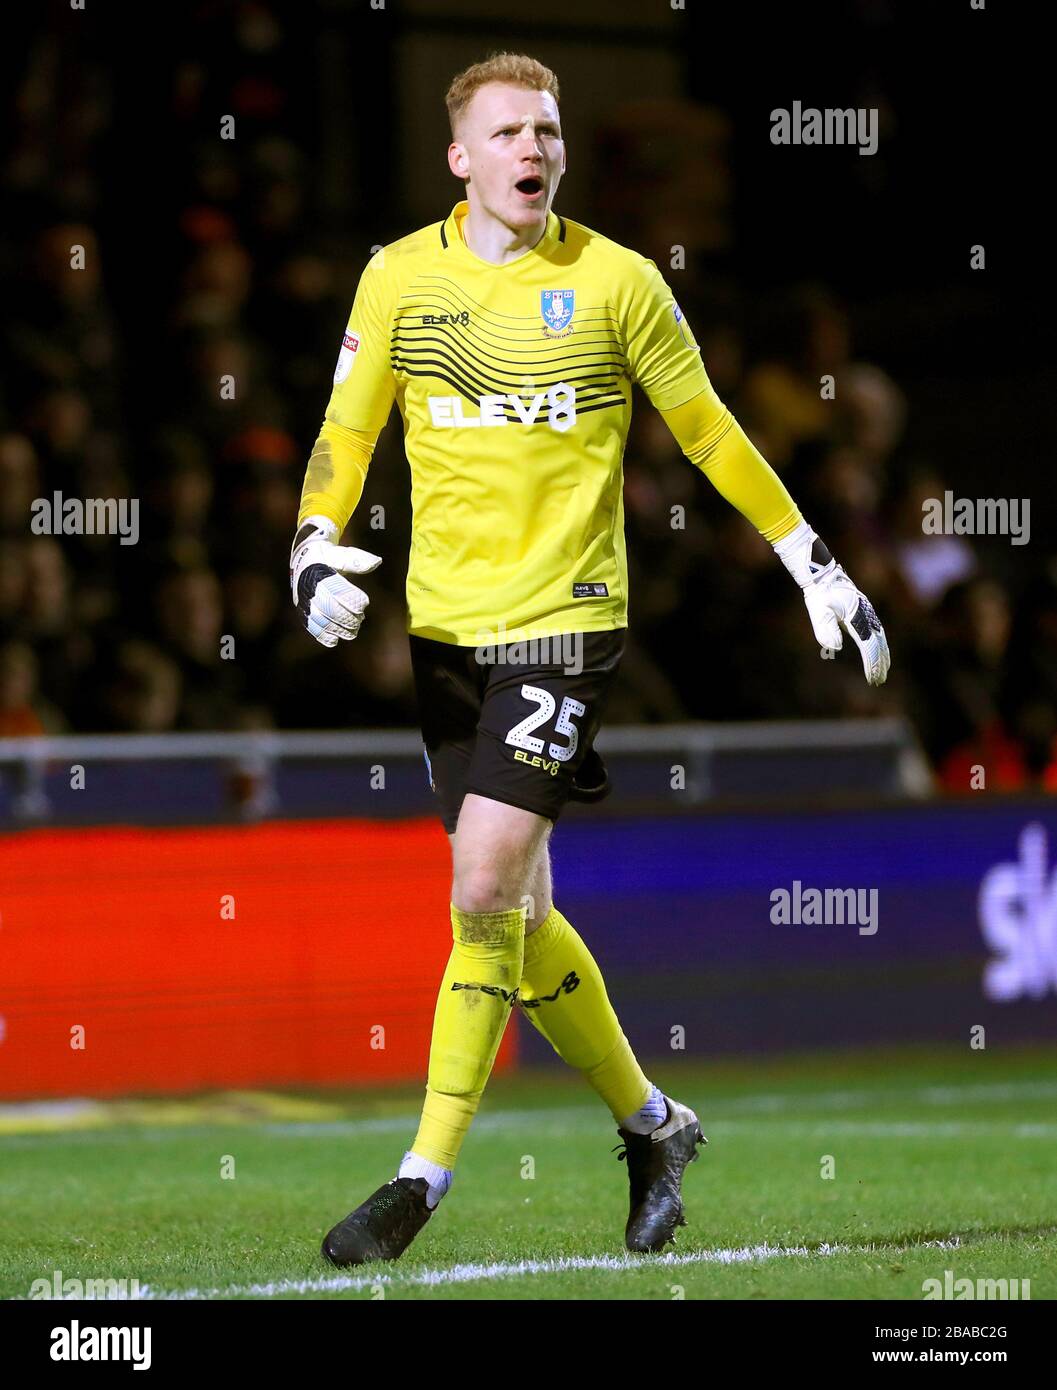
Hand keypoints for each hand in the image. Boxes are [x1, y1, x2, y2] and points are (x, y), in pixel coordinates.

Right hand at [290, 516, 381, 647]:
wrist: (303, 561)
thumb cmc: (328, 558)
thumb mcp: (341, 554)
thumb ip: (357, 560)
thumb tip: (377, 562)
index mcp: (320, 573)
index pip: (336, 589)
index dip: (352, 598)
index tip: (364, 602)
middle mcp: (310, 588)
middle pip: (329, 608)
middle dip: (347, 617)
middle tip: (361, 618)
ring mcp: (305, 602)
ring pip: (321, 620)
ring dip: (339, 629)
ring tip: (353, 630)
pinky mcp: (303, 612)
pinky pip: (311, 627)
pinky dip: (323, 636)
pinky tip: (335, 639)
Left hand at [803, 563, 890, 685]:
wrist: (824, 576)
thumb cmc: (820, 595)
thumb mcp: (819, 611)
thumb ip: (826, 629)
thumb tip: (835, 648)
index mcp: (857, 617)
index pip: (868, 645)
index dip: (871, 662)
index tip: (871, 677)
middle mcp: (867, 615)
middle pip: (878, 644)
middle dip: (880, 663)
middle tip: (879, 680)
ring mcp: (868, 613)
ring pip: (880, 638)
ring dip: (883, 655)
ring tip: (883, 671)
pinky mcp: (865, 612)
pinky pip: (877, 632)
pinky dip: (880, 644)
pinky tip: (880, 652)